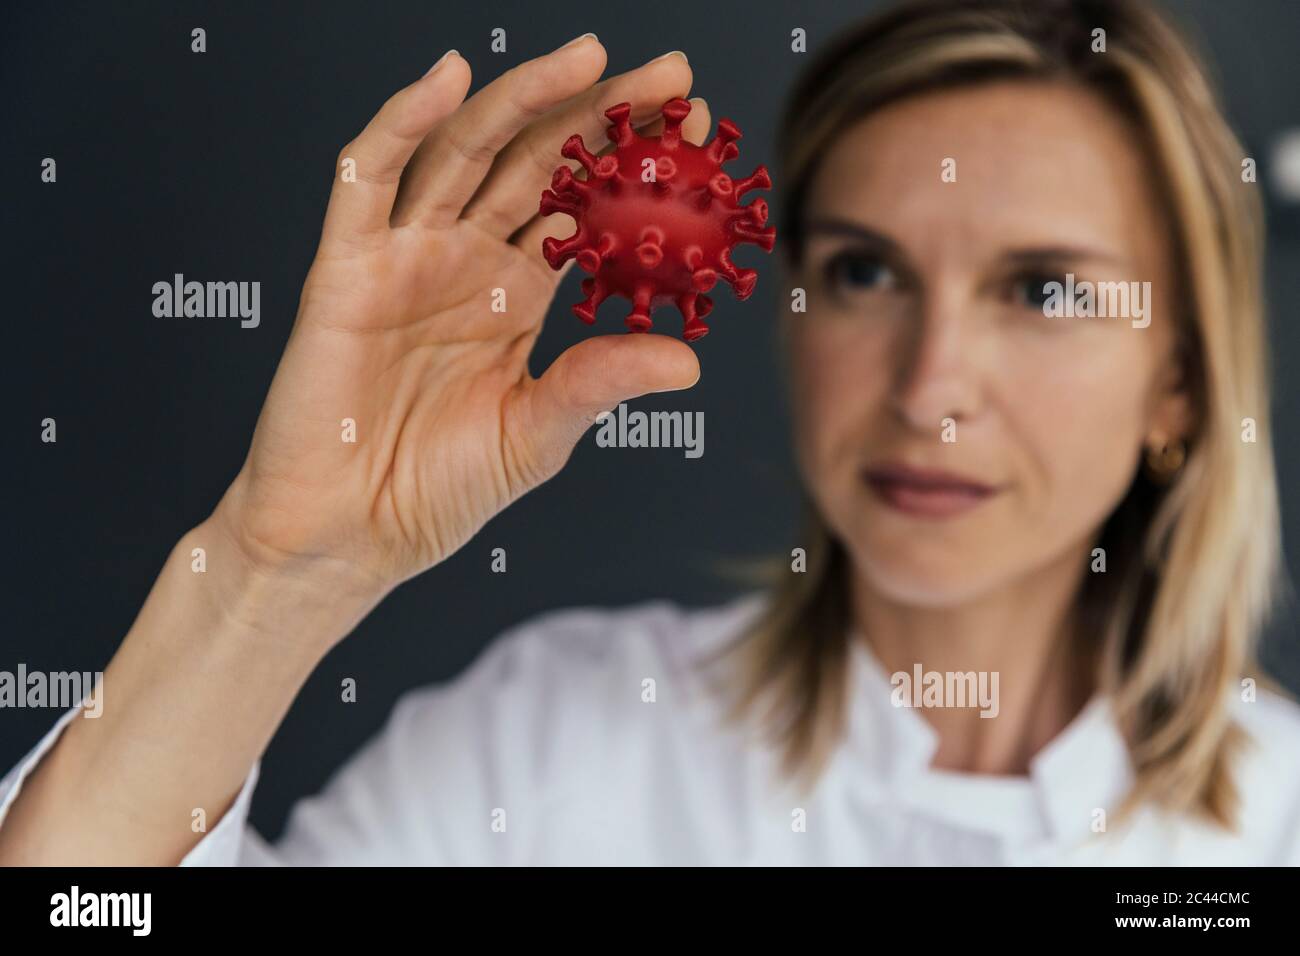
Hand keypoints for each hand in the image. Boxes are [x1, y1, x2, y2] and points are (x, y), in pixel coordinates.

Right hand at [215, 38, 707, 607]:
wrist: (351, 535)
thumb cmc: (437, 491)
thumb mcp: (537, 434)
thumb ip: (599, 383)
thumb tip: (688, 362)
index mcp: (516, 295)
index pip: (583, 208)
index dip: (634, 167)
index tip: (696, 129)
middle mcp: (466, 261)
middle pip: (536, 163)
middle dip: (599, 114)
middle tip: (668, 76)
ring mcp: (406, 256)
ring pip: (464, 152)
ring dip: (520, 98)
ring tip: (586, 56)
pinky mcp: (346, 266)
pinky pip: (369, 179)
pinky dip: (401, 122)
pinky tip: (450, 77)